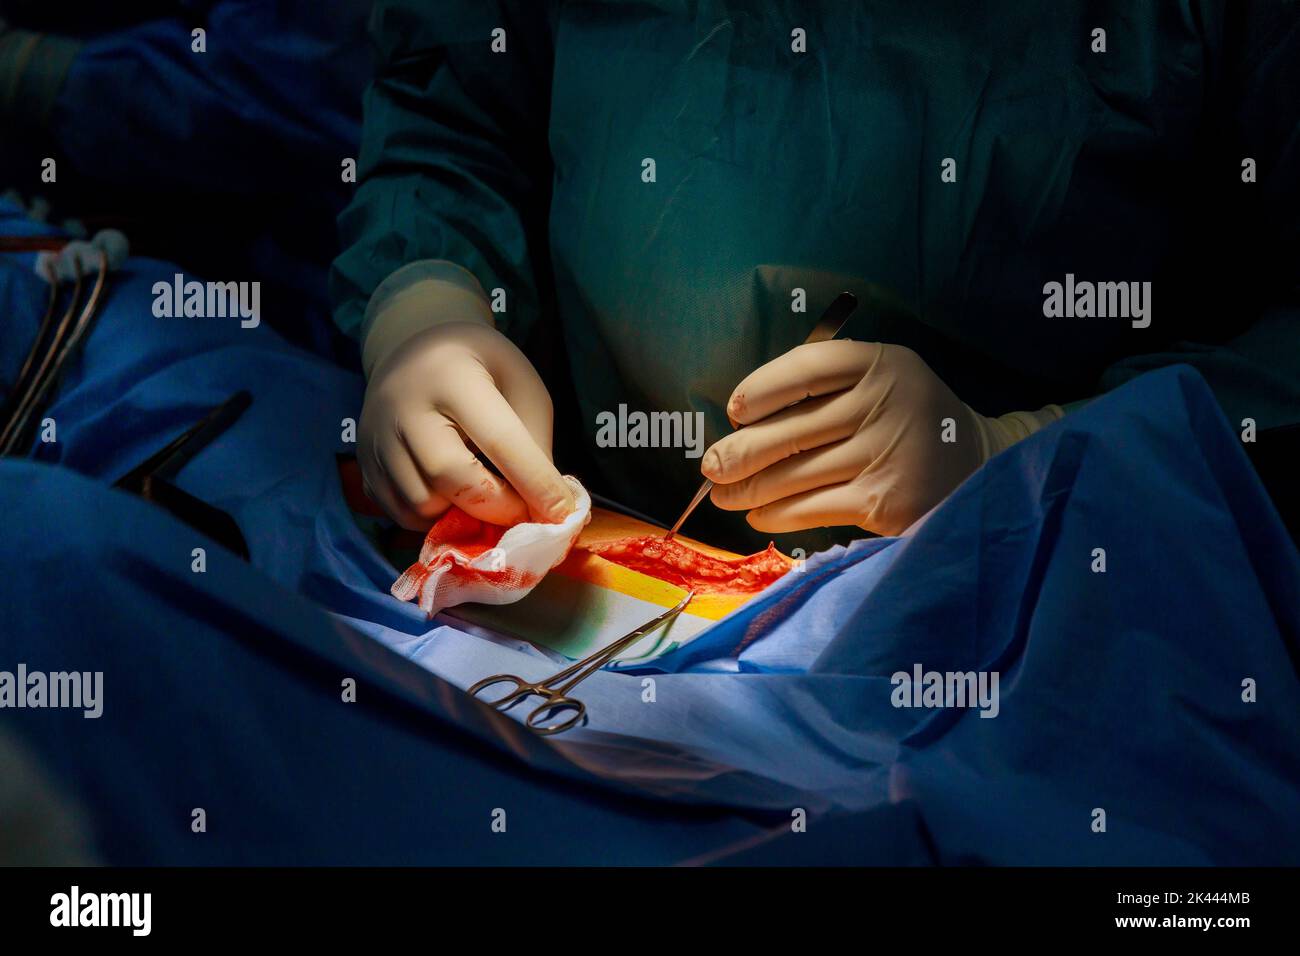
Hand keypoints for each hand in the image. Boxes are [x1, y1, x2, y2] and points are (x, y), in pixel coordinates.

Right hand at [359, 321, 574, 528]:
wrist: (414, 351)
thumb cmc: (480, 369)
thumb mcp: (520, 384)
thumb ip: (534, 442)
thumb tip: (544, 506)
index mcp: (452, 375)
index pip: (499, 439)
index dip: (535, 482)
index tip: (563, 513)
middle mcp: (404, 405)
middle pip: (451, 475)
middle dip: (498, 507)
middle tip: (526, 513)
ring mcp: (377, 439)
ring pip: (423, 504)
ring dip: (463, 516)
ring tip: (488, 500)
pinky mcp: (365, 467)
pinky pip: (401, 515)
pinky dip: (435, 520)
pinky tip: (455, 500)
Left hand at [700, 341, 1059, 534]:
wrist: (981, 465)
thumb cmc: (909, 419)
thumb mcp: (883, 380)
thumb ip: (828, 387)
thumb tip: (744, 422)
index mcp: (881, 363)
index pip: (807, 367)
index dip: (761, 388)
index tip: (734, 410)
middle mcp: (885, 403)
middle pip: (790, 430)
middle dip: (738, 453)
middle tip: (710, 466)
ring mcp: (885, 453)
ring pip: (792, 476)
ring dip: (747, 490)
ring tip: (724, 495)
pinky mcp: (884, 500)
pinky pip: (809, 508)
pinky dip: (775, 515)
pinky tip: (760, 516)